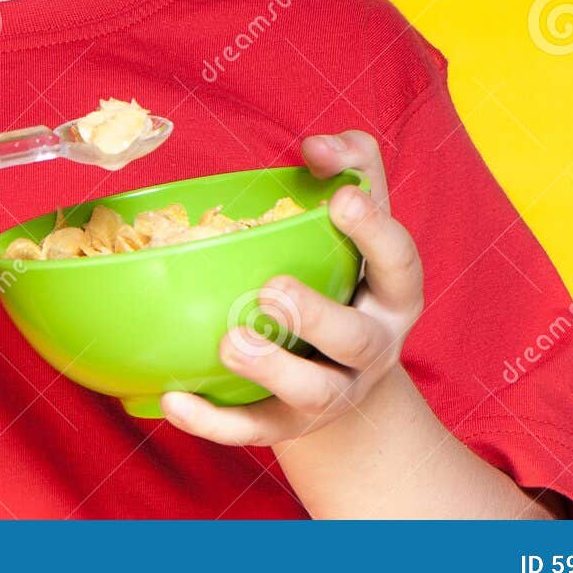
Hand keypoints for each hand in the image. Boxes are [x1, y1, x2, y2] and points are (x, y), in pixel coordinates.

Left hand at [160, 128, 421, 446]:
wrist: (342, 369)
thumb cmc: (344, 270)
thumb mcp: (359, 218)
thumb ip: (350, 165)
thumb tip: (317, 144)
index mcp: (392, 293)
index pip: (399, 262)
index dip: (375, 231)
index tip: (341, 197)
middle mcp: (371, 348)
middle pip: (358, 341)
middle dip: (318, 317)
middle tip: (273, 289)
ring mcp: (332, 392)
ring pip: (313, 393)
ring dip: (271, 370)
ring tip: (230, 341)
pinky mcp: (287, 425)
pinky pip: (252, 429)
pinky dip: (213, 421)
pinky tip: (174, 399)